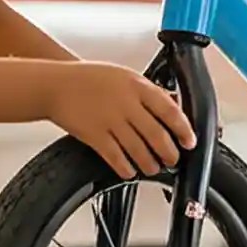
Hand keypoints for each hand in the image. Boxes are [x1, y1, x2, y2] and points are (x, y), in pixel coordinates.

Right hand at [47, 62, 196, 178]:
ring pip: (138, 149)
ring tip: (153, 167)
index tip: (189, 140)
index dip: (183, 128)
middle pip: (156, 134)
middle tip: (173, 158)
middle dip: (169, 152)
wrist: (56, 85)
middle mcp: (126, 103)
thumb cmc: (90, 78)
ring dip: (150, 163)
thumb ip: (148, 90)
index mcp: (137, 85)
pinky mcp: (94, 136)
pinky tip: (130, 170)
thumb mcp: (124, 75)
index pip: (169, 109)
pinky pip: (116, 157)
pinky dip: (126, 167)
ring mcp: (110, 120)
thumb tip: (173, 103)